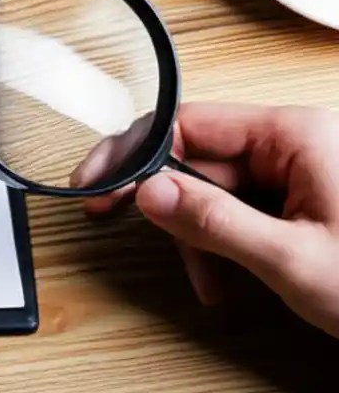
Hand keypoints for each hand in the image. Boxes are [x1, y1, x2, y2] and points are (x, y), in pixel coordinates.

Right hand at [87, 103, 338, 337]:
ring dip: (198, 234)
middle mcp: (297, 141)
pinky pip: (245, 206)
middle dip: (167, 204)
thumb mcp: (292, 259)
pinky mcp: (307, 197)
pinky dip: (225, 241)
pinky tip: (225, 278)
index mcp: (295, 134)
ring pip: (217, 187)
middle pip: (198, 158)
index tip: (100, 184)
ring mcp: (303, 170)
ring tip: (207, 284)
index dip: (136, 154)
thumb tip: (150, 190)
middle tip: (115, 221)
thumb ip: (214, 220)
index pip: (189, 123)